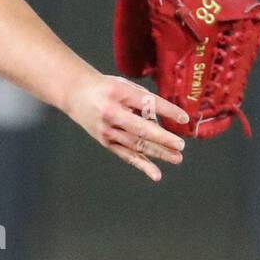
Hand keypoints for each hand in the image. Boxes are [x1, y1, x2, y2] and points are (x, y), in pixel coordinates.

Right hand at [64, 73, 188, 180]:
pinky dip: (142, 164)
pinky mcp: (106, 142)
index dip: (167, 111)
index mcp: (118, 93)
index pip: (147, 103)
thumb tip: (163, 121)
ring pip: (135, 145)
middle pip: (140, 129)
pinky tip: (155, 174)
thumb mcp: (124, 85)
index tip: (184, 118)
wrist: (75, 94)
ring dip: (158, 153)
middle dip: (162, 138)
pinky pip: (126, 155)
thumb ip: (143, 101)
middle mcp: (111, 113)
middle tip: (180, 145)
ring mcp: (107, 130)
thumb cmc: (105, 88)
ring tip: (177, 158)